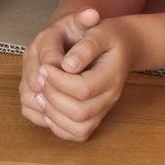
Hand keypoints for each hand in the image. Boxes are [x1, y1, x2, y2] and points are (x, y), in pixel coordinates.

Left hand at [28, 17, 138, 141]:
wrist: (124, 47)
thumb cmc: (109, 37)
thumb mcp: (100, 31)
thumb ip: (86, 46)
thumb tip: (67, 65)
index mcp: (113, 75)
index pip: (83, 89)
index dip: (59, 81)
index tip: (44, 67)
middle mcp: (110, 97)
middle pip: (79, 112)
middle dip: (53, 97)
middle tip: (40, 78)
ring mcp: (104, 110)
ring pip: (78, 128)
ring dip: (53, 114)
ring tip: (40, 94)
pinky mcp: (96, 117)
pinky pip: (77, 133)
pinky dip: (58, 126)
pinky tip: (48, 108)